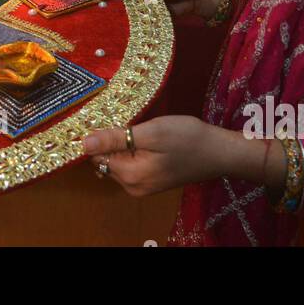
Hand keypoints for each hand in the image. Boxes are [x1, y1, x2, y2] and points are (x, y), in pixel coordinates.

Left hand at [83, 116, 226, 196]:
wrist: (220, 152)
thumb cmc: (188, 139)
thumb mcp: (151, 133)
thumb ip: (116, 139)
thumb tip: (83, 143)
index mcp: (130, 177)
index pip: (96, 156)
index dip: (97, 136)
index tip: (106, 117)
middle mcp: (132, 187)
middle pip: (105, 160)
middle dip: (109, 140)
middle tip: (126, 119)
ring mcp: (142, 186)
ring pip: (117, 161)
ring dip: (121, 144)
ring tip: (137, 126)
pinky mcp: (151, 181)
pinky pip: (130, 164)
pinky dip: (131, 150)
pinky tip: (144, 137)